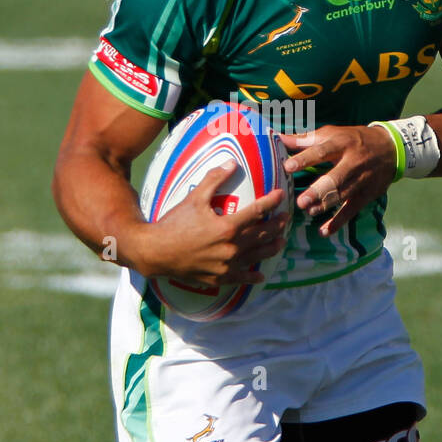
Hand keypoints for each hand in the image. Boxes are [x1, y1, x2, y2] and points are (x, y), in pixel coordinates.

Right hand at [139, 162, 286, 286]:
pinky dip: (253, 276)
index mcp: (227, 226)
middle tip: (285, 219)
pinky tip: (260, 274)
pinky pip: (242, 278)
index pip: (257, 211)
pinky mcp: (219, 278)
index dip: (271, 201)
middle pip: (262, 235)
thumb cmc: (174, 223)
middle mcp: (231, 248)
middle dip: (276, 225)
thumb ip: (214, 180)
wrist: (156, 252)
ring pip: (257, 256)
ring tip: (280, 242)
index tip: (280, 195)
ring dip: (271, 248)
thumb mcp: (194, 198)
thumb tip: (232, 163)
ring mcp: (226, 265)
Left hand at [278, 124, 395, 236]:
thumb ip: (305, 139)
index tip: (287, 167)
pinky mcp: (367, 194)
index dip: (305, 159)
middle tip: (301, 201)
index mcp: (341, 143)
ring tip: (310, 211)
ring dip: (326, 205)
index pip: (322, 151)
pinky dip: (338, 222)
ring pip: (343, 195)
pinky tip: (324, 231)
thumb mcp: (332, 133)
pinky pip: (352, 210)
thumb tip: (278, 139)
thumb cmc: (354, 139)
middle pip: (335, 178)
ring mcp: (361, 180)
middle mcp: (352, 162)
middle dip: (318, 191)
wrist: (391, 148)